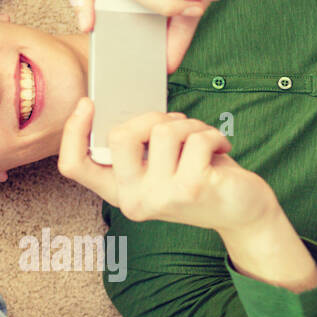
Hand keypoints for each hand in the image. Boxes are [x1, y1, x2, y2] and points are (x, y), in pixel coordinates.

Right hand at [58, 100, 280, 235]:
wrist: (243, 212)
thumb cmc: (198, 177)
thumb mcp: (157, 167)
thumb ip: (136, 147)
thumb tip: (124, 105)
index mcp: (118, 191)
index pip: (74, 165)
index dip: (72, 131)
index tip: (88, 103)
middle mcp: (133, 199)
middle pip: (119, 136)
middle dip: (151, 117)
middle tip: (174, 126)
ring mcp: (161, 196)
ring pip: (162, 130)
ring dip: (189, 124)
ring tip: (201, 138)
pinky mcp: (191, 188)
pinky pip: (195, 138)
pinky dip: (212, 134)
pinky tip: (220, 148)